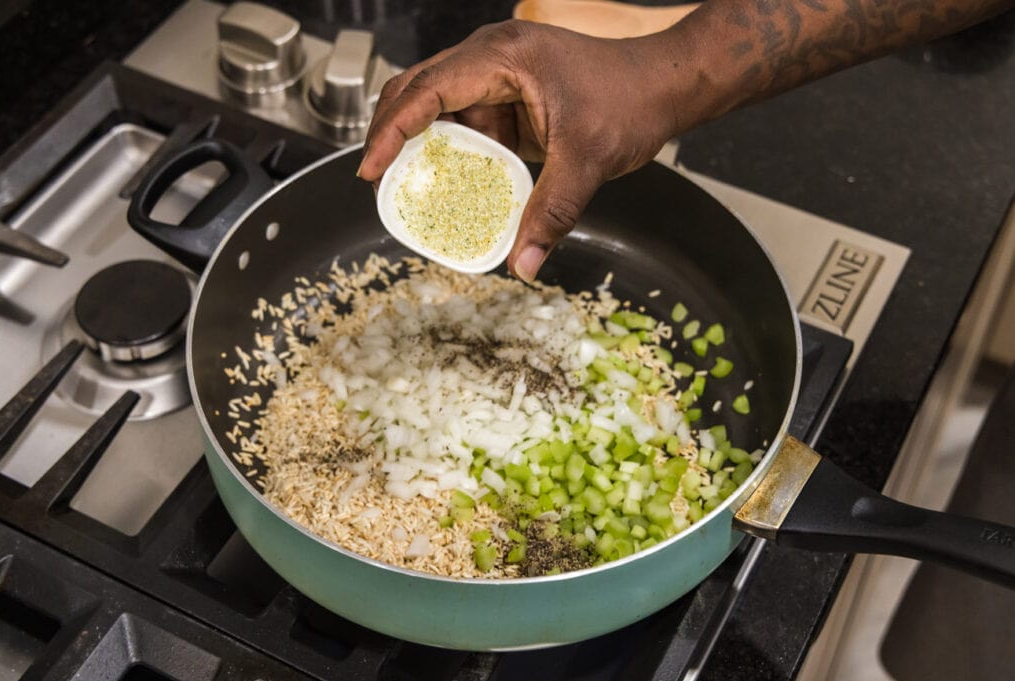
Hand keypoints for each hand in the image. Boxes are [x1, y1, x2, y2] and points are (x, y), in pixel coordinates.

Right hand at [357, 21, 694, 280]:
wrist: (667, 84)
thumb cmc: (632, 99)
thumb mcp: (590, 160)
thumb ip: (552, 212)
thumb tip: (523, 265)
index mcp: (502, 57)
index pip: (427, 89)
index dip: (392, 130)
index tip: (371, 171)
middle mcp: (490, 59)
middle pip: (416, 90)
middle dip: (390, 136)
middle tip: (377, 185)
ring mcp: (496, 79)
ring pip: (434, 108)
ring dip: (416, 148)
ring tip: (402, 192)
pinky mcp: (506, 100)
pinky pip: (463, 125)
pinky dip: (448, 156)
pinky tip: (443, 188)